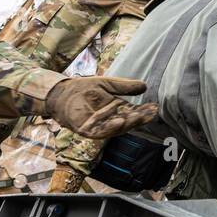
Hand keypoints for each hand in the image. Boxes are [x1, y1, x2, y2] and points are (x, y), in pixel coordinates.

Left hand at [45, 76, 159, 138]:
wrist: (63, 93)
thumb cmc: (85, 88)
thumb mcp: (108, 84)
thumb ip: (125, 86)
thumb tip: (145, 85)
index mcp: (117, 110)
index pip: (133, 111)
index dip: (144, 111)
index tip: (154, 107)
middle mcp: (110, 120)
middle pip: (127, 121)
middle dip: (138, 118)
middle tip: (150, 114)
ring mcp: (99, 126)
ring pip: (116, 128)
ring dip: (127, 124)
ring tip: (137, 118)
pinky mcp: (87, 130)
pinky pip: (100, 131)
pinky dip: (110, 128)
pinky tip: (119, 121)